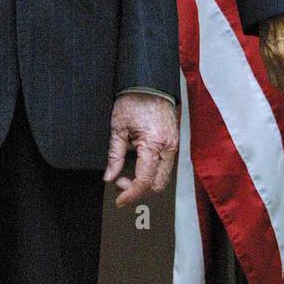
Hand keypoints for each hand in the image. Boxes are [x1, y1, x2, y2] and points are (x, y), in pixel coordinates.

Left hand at [103, 93, 178, 207]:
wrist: (149, 82)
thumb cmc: (134, 99)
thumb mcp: (118, 127)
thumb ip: (114, 155)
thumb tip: (109, 177)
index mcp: (154, 144)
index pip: (145, 180)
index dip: (131, 194)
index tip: (120, 201)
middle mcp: (168, 147)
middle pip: (157, 184)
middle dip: (138, 190)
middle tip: (119, 182)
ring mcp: (174, 145)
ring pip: (163, 178)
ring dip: (145, 182)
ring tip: (126, 173)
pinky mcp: (174, 142)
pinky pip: (165, 166)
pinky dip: (152, 172)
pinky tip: (138, 163)